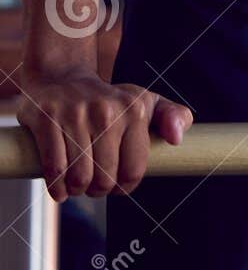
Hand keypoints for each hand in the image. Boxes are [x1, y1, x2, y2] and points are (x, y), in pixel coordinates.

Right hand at [16, 69, 192, 202]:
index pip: (134, 171)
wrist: (61, 78)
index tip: (115, 184)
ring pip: (79, 178)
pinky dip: (56, 187)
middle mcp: (107, 109)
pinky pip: (54, 169)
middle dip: (97, 191)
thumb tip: (176, 139)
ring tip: (76, 184)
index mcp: (135, 109)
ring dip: (76, 191)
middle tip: (92, 184)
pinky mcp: (47, 118)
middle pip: (105, 179)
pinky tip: (59, 187)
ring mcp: (76, 113)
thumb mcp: (145, 102)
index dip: (123, 187)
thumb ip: (173, 116)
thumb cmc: (109, 101)